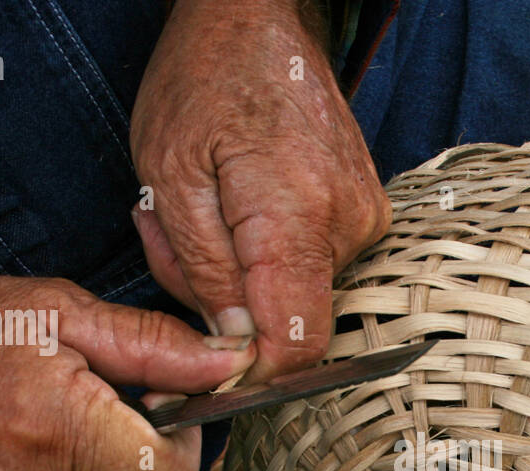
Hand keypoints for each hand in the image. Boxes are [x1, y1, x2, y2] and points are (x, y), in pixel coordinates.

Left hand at [130, 0, 389, 382]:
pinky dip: (260, 255)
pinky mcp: (363, 214)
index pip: (296, 344)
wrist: (262, 18)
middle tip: (165, 236)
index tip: (207, 376)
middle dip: (220, 305)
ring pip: (293, 295)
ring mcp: (364, 219)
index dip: (253, 375)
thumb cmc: (205, 82)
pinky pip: (308, 267)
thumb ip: (205, 272)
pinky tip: (233, 209)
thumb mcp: (171, 176)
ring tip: (198, 211)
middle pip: (287, 321)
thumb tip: (237, 346)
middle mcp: (348, 225)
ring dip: (234, 274)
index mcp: (298, 218)